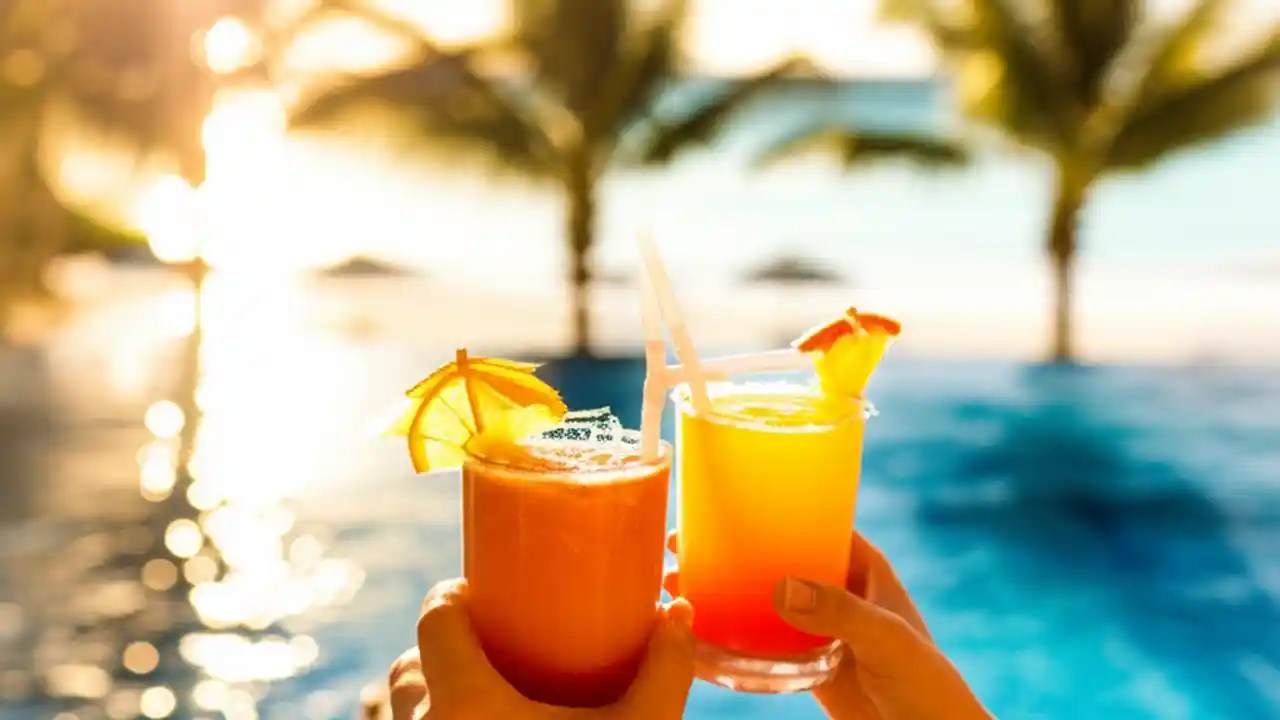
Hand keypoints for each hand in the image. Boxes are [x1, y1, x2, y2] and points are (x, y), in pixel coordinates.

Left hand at [389, 578, 694, 719]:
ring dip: (435, 696)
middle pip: (407, 668)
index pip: (434, 620)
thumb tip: (678, 611)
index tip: (479, 588)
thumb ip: (664, 671)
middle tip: (491, 642)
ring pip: (407, 717)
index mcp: (463, 702)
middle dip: (440, 650)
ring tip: (488, 695)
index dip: (452, 594)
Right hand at [664, 531, 991, 719]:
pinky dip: (731, 637)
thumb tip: (782, 587)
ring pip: (763, 599)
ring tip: (676, 583)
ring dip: (724, 591)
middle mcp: (838, 591)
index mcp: (864, 567)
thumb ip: (841, 613)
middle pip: (778, 558)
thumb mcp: (887, 640)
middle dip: (732, 549)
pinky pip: (762, 644)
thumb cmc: (928, 685)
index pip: (816, 520)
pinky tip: (697, 634)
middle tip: (682, 542)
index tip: (726, 500)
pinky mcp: (807, 666)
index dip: (774, 507)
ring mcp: (820, 629)